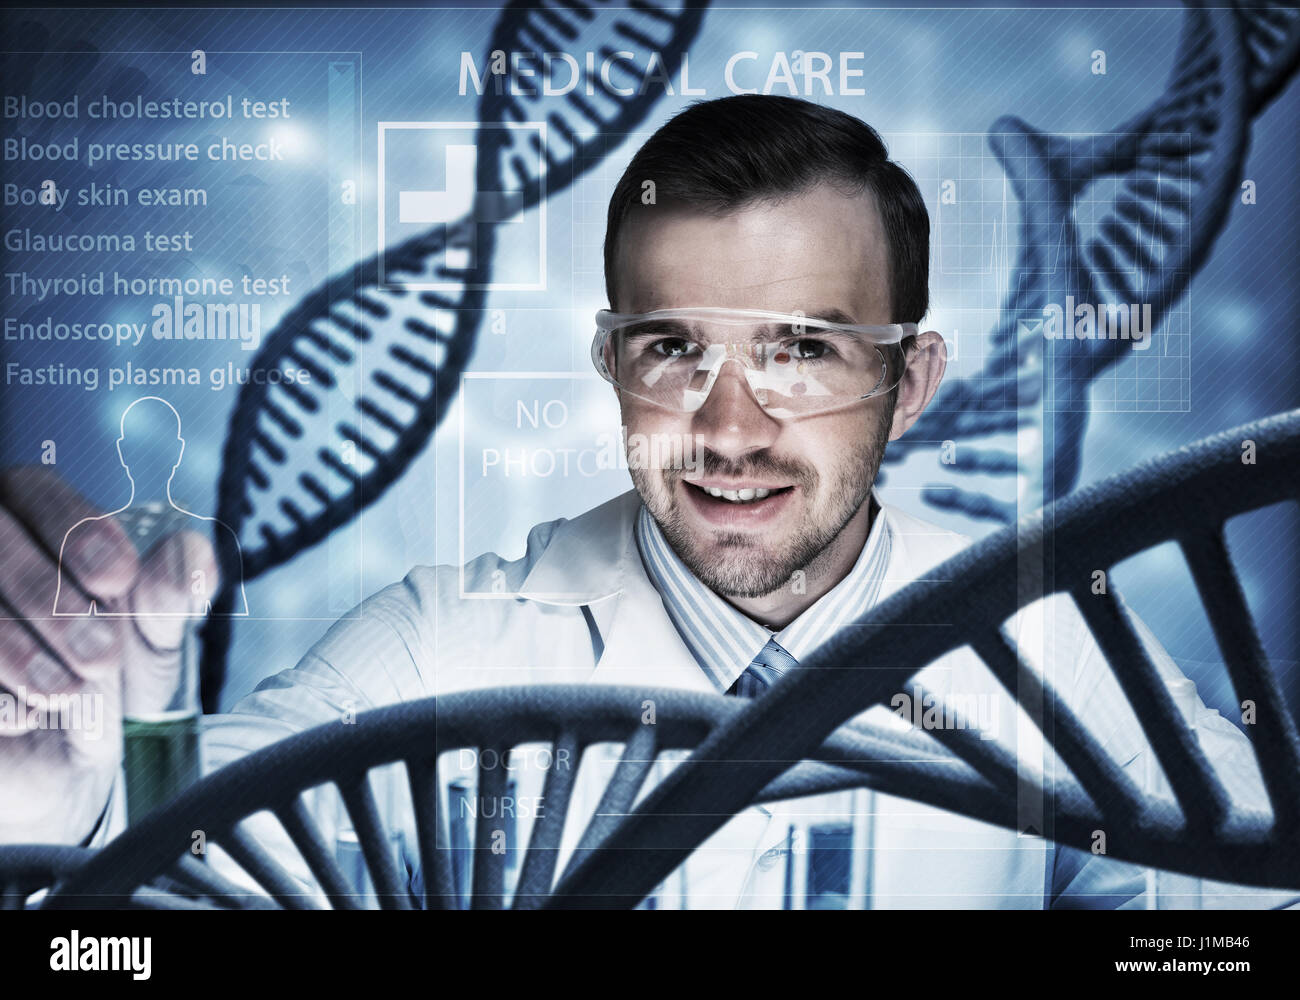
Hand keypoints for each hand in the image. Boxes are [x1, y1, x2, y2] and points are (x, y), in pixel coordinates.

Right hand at [0, 467, 217, 843]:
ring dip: (17, 648)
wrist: (70, 757)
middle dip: (50, 598)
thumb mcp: (151, 637)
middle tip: (102, 654)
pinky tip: (22, 718)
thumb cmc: (110, 676)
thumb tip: (190, 554)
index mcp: (31, 519)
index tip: (120, 579)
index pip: (37, 491)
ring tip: (68, 693)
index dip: (76, 529)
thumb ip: (169, 595)